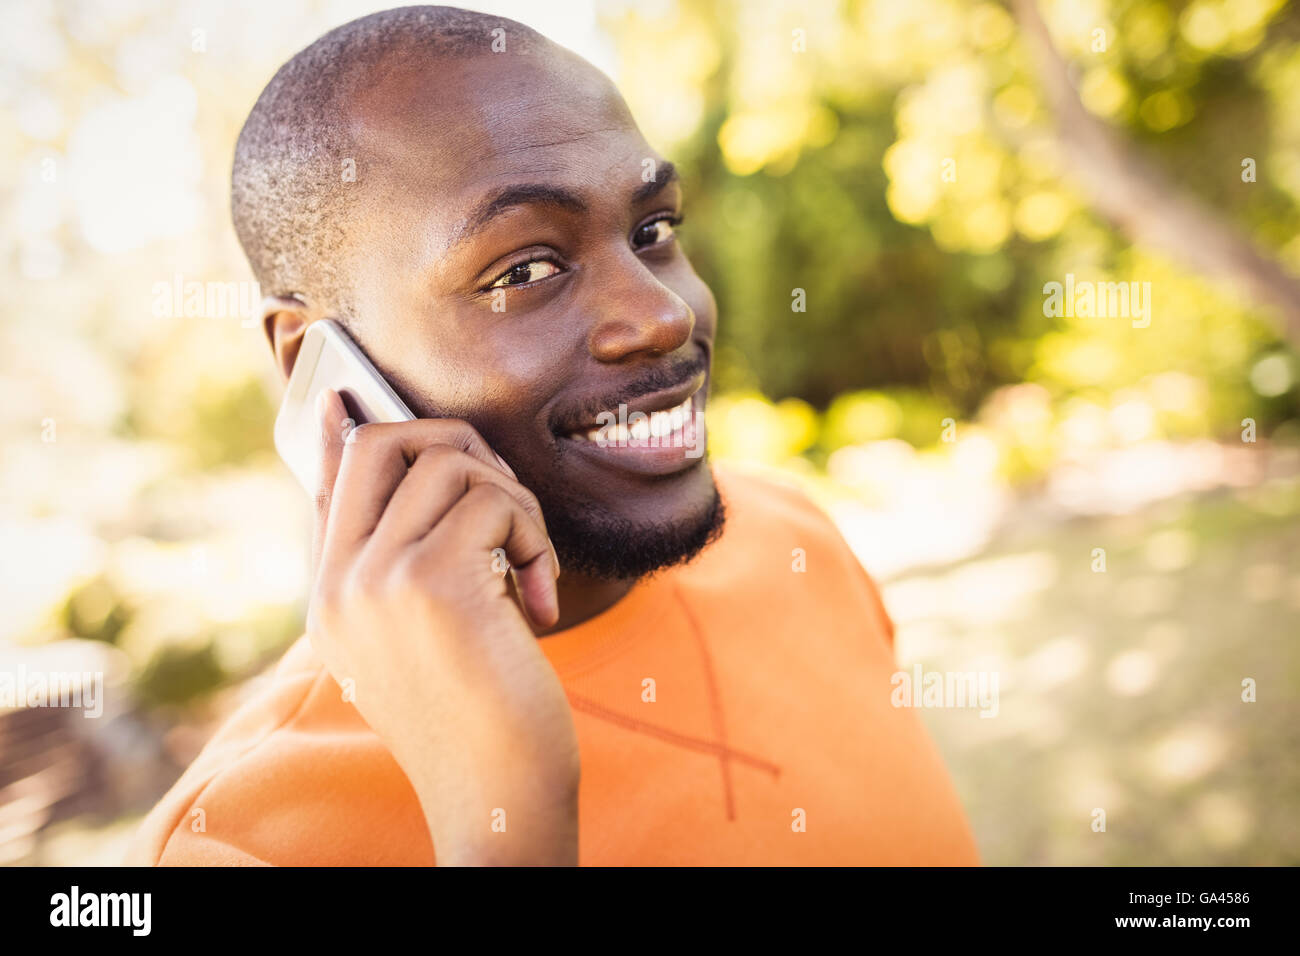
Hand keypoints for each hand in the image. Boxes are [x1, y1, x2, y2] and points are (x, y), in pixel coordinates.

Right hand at [306, 388, 577, 864]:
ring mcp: (377, 580)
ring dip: (516, 502)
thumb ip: (408, 557)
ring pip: (454, 463)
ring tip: (529, 567)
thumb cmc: (477, 716)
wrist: (495, 795)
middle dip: (460, 445)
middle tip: (504, 500)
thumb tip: (418, 480)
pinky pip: (494, 501)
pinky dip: (534, 535)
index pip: (331, 480)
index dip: (350, 429)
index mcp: (331, 595)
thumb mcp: (424, 635)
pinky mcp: (434, 584)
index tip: (351, 391)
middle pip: (385, 441)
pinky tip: (538, 600)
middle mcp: (340, 583)